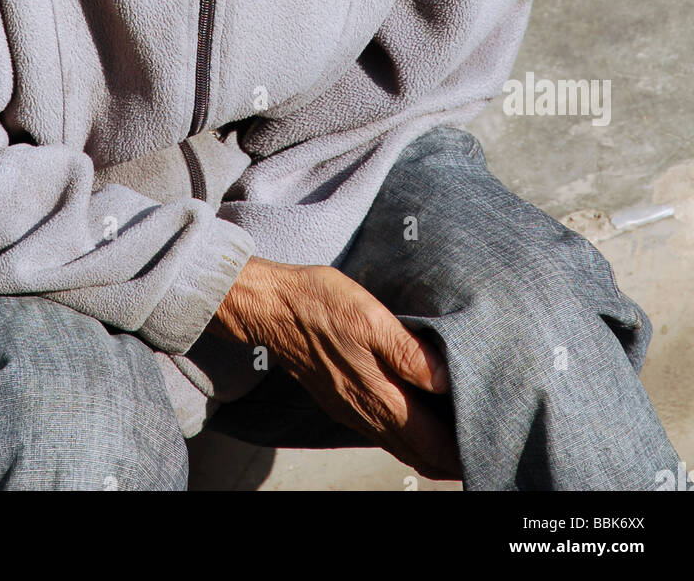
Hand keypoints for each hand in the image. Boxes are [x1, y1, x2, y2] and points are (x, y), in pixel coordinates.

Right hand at [209, 256, 460, 479]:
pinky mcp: (341, 400)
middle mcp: (367, 414)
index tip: (488, 443)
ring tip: (456, 432)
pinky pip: (382, 431)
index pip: (432, 446)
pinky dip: (407, 434)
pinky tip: (416, 413)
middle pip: (419, 455)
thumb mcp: (372, 319)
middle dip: (451, 457)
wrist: (273, 308)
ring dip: (430, 447)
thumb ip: (411, 354)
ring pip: (401, 446)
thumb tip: (449, 380)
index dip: (462, 452)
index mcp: (381, 398)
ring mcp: (352, 411)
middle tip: (480, 442)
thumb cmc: (321, 306)